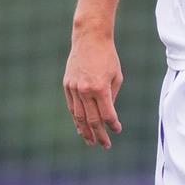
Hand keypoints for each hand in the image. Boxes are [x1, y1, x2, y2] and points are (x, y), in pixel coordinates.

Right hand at [63, 30, 123, 147]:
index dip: (112, 125)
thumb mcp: (116, 77)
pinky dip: (76, 119)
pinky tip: (80, 128)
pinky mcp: (67, 85)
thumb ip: (111, 97)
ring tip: (91, 142)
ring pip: (78, 116)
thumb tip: (107, 116)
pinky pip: (71, 106)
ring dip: (85, 131)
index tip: (117, 130)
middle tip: (105, 145)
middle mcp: (85, 90)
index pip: (107, 114)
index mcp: (100, 88)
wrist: (89, 39)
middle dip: (99, 134)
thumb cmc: (107, 57)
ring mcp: (74, 88)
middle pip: (92, 119)